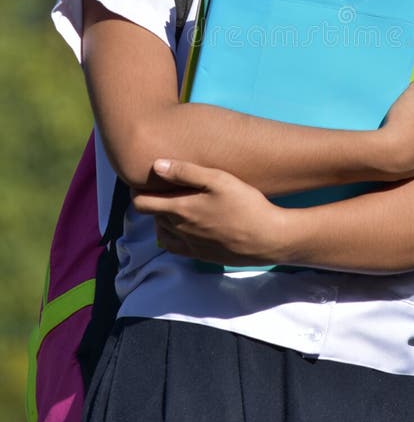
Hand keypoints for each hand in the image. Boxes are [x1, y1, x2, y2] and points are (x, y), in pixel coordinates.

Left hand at [131, 159, 285, 265]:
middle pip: (151, 216)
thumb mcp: (218, 180)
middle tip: (163, 187)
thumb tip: (155, 165)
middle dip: (152, 201)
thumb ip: (185, 172)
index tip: (144, 180)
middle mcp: (179, 230)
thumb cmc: (245, 204)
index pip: (141, 204)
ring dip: (162, 218)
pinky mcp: (201, 255)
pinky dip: (173, 235)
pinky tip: (185, 225)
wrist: (267, 238)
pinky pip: (175, 247)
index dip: (137, 191)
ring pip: (162, 232)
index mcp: (179, 209)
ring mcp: (189, 245)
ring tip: (176, 203)